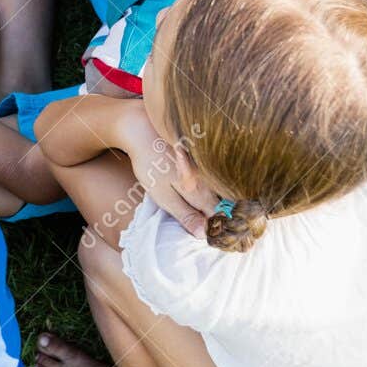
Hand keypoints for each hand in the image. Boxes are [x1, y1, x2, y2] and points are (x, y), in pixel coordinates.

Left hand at [116, 106, 218, 235]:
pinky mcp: (204, 156)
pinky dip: (214, 186)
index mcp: (200, 190)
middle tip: (217, 228)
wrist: (143, 129)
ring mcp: (208, 165)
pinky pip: (215, 176)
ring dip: (219, 202)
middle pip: (223, 203)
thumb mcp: (163, 196)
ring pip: (220, 189)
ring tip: (210, 211)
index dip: (218, 228)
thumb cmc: (150, 165)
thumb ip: (184, 215)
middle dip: (221, 216)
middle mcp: (209, 178)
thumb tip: (203, 234)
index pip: (218, 216)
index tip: (215, 238)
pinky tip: (206, 187)